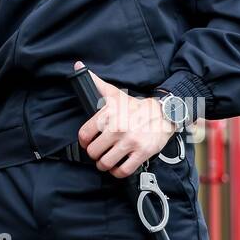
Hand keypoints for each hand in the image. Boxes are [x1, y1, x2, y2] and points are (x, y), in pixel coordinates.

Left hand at [74, 61, 175, 178]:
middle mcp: (117, 128)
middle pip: (93, 152)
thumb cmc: (134, 106)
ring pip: (105, 163)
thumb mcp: (114, 94)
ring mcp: (129, 142)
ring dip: (105, 165)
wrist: (162, 113)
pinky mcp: (141, 153)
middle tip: (100, 153)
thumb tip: (78, 66)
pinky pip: (123, 171)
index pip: (84, 136)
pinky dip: (118, 172)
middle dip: (95, 154)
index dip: (84, 142)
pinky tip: (118, 167)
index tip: (88, 144)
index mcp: (107, 115)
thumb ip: (95, 83)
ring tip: (108, 161)